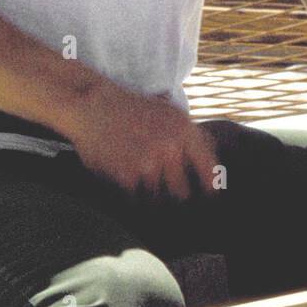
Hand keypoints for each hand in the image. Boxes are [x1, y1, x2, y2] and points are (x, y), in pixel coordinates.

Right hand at [63, 78, 218, 207]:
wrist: (92, 106)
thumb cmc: (131, 110)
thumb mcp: (169, 113)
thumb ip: (191, 138)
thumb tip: (214, 169)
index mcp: (185, 132)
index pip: (209, 172)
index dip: (209, 190)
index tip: (206, 200)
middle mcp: (171, 148)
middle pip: (183, 194)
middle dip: (173, 196)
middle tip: (166, 195)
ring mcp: (148, 163)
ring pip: (158, 199)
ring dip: (150, 196)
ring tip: (138, 179)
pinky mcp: (127, 176)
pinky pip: (135, 199)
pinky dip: (130, 195)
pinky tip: (122, 177)